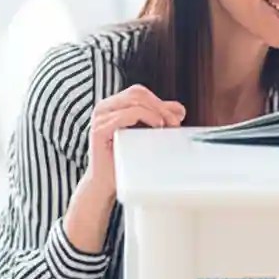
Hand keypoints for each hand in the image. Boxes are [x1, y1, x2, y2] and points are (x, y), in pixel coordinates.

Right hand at [82, 84, 184, 199]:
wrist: (106, 186)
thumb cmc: (123, 162)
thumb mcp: (144, 136)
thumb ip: (158, 119)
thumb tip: (178, 110)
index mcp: (112, 106)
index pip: (139, 92)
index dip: (160, 102)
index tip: (178, 117)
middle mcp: (103, 108)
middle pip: (137, 93)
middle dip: (160, 106)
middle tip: (175, 123)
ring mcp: (100, 118)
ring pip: (133, 100)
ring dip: (156, 111)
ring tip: (166, 126)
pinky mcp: (99, 131)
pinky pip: (124, 115)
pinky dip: (144, 117)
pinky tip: (156, 127)